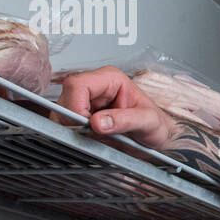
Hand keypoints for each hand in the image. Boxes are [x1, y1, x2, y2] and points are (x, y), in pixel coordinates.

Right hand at [49, 65, 177, 149]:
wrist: (158, 138)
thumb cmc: (156, 125)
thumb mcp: (149, 122)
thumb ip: (126, 120)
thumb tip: (98, 122)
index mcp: (110, 79)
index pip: (77, 85)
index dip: (76, 107)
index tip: (89, 126)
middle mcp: (95, 87)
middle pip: (64, 100)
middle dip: (75, 122)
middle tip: (95, 135)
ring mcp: (85, 102)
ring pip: (60, 114)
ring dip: (75, 131)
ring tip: (98, 138)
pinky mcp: (81, 117)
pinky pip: (65, 126)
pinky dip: (74, 137)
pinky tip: (92, 140)